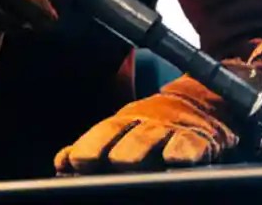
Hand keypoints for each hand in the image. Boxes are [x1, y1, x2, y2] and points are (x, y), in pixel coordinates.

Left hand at [54, 77, 238, 173]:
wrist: (201, 98)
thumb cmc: (152, 122)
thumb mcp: (121, 128)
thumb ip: (91, 145)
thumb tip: (61, 163)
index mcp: (124, 121)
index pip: (103, 132)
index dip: (89, 147)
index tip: (76, 163)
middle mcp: (147, 123)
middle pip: (127, 135)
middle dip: (114, 150)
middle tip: (102, 163)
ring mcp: (173, 129)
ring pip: (154, 138)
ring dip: (141, 149)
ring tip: (129, 163)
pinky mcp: (200, 138)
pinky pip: (191, 145)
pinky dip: (183, 152)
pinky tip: (175, 160)